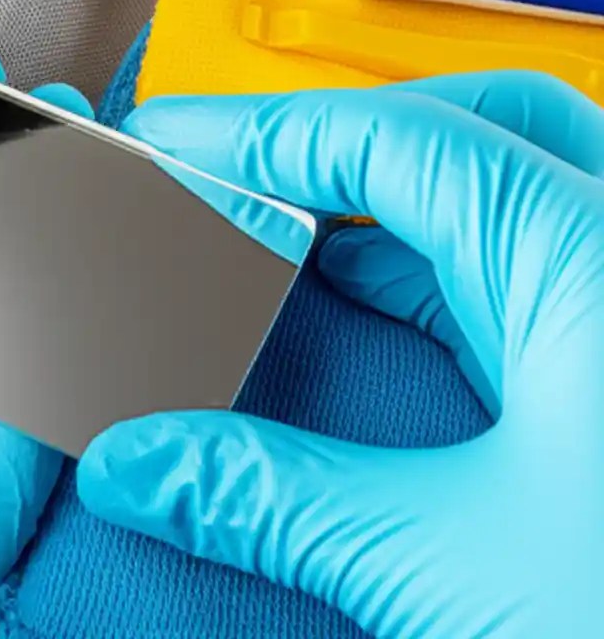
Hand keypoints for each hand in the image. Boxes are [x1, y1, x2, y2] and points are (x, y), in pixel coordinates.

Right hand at [79, 71, 603, 636]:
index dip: (266, 129)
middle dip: (332, 142)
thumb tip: (136, 470)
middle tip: (226, 176)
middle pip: (466, 131)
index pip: (401, 139)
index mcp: (594, 264)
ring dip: (382, 209)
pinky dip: (434, 275)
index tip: (170, 140)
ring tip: (276, 238)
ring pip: (503, 197)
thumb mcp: (451, 565)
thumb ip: (274, 501)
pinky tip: (376, 314)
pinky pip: (524, 275)